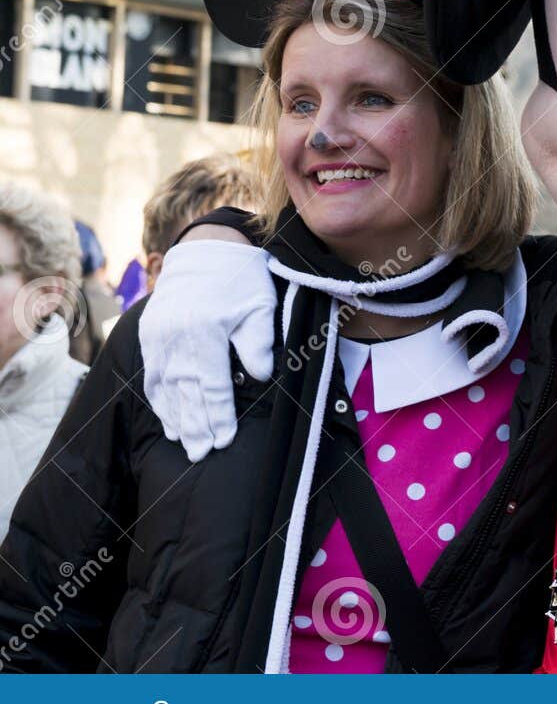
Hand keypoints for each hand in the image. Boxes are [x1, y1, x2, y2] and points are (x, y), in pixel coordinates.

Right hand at [139, 238, 275, 460]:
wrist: (207, 249)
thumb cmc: (241, 279)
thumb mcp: (259, 306)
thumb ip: (257, 342)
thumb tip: (259, 376)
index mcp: (205, 331)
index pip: (211, 383)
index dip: (217, 414)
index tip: (223, 439)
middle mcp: (175, 337)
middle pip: (184, 391)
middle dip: (194, 425)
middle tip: (201, 454)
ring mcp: (157, 336)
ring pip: (164, 386)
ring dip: (174, 416)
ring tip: (184, 442)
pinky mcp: (149, 333)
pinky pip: (151, 373)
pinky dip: (158, 398)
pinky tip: (167, 416)